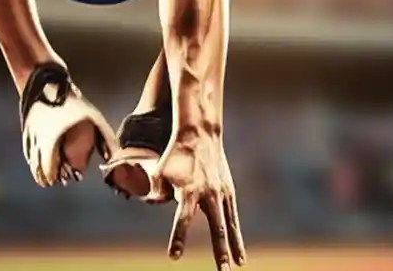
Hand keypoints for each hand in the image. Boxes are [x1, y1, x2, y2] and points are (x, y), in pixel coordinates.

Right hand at [22, 83, 118, 186]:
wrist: (46, 81)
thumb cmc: (71, 101)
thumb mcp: (93, 119)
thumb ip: (105, 139)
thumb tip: (113, 156)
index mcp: (51, 144)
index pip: (47, 169)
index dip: (52, 177)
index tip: (59, 180)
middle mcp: (38, 142)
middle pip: (37, 167)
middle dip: (45, 175)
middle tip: (52, 181)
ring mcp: (30, 134)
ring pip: (31, 157)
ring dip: (37, 166)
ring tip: (44, 173)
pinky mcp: (26, 125)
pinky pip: (27, 146)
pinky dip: (31, 154)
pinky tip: (36, 155)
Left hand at [147, 127, 245, 269]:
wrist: (199, 135)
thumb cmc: (175, 154)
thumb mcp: (160, 171)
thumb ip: (156, 191)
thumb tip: (153, 203)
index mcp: (189, 191)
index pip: (183, 219)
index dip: (179, 237)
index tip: (174, 256)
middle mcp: (208, 194)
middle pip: (217, 229)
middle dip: (219, 253)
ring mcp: (221, 193)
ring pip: (229, 226)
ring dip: (233, 248)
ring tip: (237, 266)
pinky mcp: (228, 191)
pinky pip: (233, 217)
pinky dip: (236, 235)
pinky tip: (240, 253)